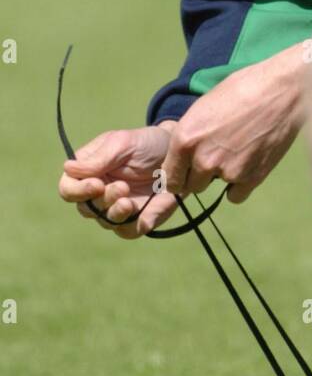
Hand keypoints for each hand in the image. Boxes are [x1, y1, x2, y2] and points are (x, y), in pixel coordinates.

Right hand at [59, 123, 177, 238]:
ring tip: (129, 201)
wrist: (181, 156)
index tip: (97, 183)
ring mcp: (117, 208)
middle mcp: (99, 193)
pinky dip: (129, 225)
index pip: (68, 189)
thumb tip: (67, 168)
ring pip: (105, 221)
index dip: (77, 190)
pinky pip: (127, 231)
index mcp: (89, 172)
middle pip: (85, 208)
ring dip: (115, 212)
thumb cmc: (147, 144)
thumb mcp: (123, 144)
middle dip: (101, 200)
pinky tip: (137, 210)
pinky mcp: (137, 220)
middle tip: (122, 187)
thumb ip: (98, 159)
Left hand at [162, 44, 307, 203]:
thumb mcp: (205, 105)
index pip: (170, 177)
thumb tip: (186, 151)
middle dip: (199, 175)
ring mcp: (228, 171)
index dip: (178, 174)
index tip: (186, 171)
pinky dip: (240, 184)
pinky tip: (248, 164)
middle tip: (217, 155)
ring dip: (221, 175)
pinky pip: (236, 195)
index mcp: (184, 138)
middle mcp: (203, 159)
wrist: (282, 90)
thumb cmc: (244, 87)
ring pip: (215, 186)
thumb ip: (192, 133)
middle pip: (191, 186)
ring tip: (238, 151)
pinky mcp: (252, 177)